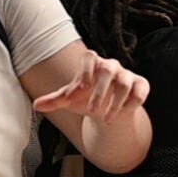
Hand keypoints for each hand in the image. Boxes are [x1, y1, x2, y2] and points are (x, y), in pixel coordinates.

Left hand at [33, 50, 148, 123]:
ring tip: (106, 119)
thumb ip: (55, 100)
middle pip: (107, 71)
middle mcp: (111, 66)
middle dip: (100, 92)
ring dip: (116, 102)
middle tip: (92, 111)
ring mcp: (127, 75)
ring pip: (125, 82)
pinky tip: (126, 112)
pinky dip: (134, 101)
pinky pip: (140, 89)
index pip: (89, 57)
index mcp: (93, 64)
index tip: (80, 87)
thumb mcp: (71, 100)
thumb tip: (36, 105)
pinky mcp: (140, 85)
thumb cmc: (87, 99)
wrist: (108, 109)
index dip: (85, 70)